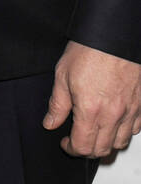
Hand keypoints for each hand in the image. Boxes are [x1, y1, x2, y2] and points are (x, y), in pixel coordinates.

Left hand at [43, 41, 140, 156]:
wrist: (113, 34)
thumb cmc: (90, 49)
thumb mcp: (62, 75)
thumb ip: (57, 104)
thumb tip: (50, 123)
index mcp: (90, 109)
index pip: (83, 146)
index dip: (71, 149)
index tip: (66, 143)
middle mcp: (113, 114)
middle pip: (102, 150)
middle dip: (87, 150)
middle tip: (78, 140)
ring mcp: (130, 110)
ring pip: (121, 142)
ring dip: (107, 144)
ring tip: (95, 134)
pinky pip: (136, 128)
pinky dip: (124, 131)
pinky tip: (114, 123)